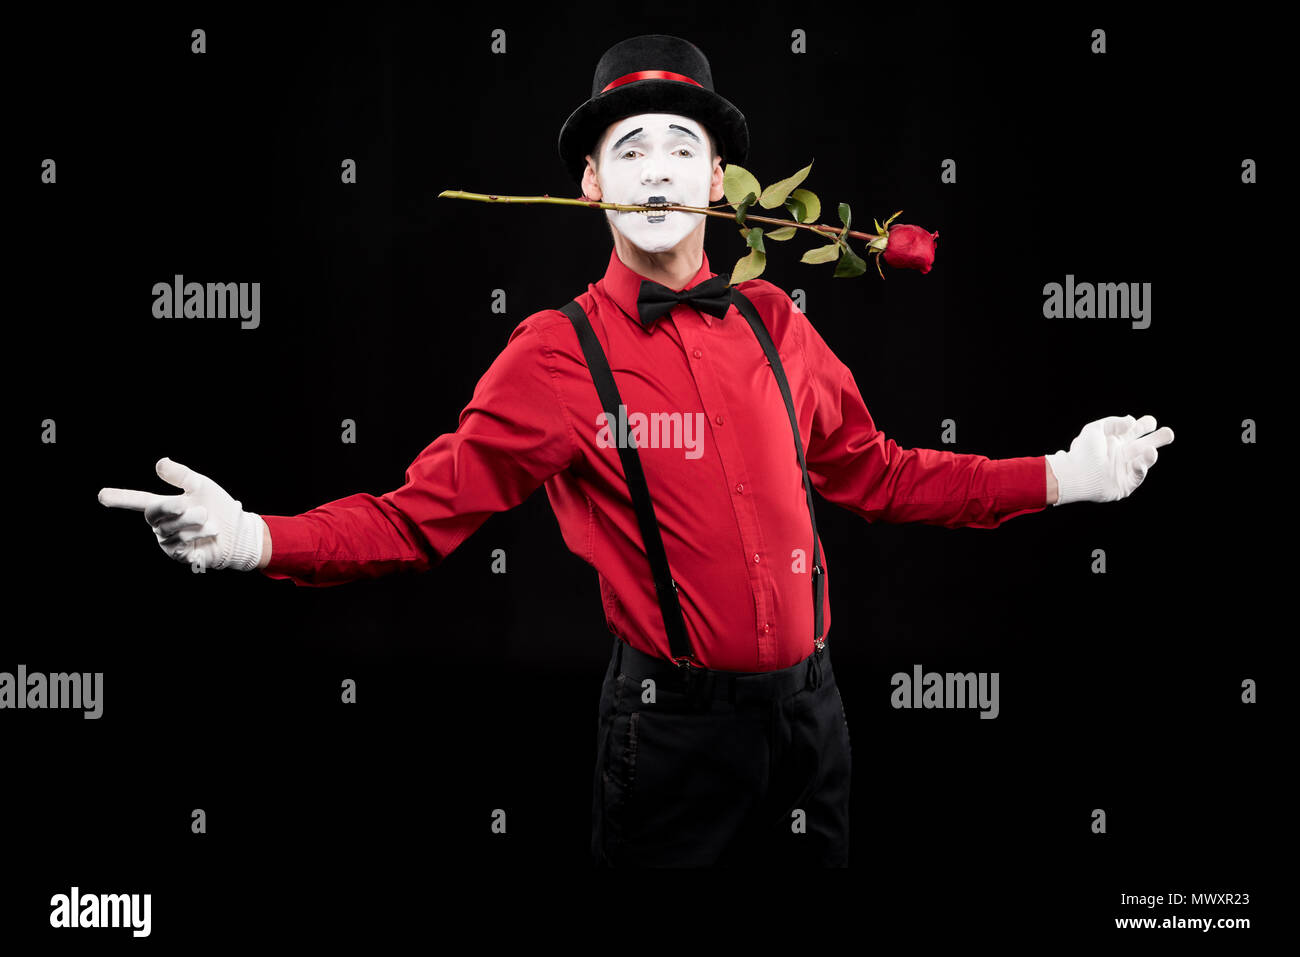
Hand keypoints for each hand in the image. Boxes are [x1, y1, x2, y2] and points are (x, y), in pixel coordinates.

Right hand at [98, 457, 265, 570]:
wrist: (238, 531)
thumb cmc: (217, 506)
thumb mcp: (200, 486)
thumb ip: (180, 475)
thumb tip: (160, 463)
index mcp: (163, 506)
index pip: (137, 500)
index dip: (120, 498)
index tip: (101, 495)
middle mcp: (161, 525)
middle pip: (156, 516)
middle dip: (176, 511)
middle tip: (201, 510)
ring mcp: (168, 542)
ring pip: (171, 532)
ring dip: (195, 526)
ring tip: (210, 523)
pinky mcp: (180, 556)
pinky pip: (182, 547)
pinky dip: (199, 539)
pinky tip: (210, 535)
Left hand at [1045, 414, 1173, 504]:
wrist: (1074, 474)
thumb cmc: (1082, 452)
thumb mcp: (1095, 429)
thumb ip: (1114, 422)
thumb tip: (1132, 421)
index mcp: (1116, 441)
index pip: (1135, 431)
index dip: (1144, 426)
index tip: (1151, 421)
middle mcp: (1122, 455)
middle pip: (1145, 445)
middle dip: (1157, 439)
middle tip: (1168, 433)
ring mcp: (1125, 469)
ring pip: (1144, 461)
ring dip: (1151, 455)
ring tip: (1152, 450)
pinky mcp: (1125, 484)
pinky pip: (1138, 476)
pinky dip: (1141, 468)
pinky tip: (1139, 462)